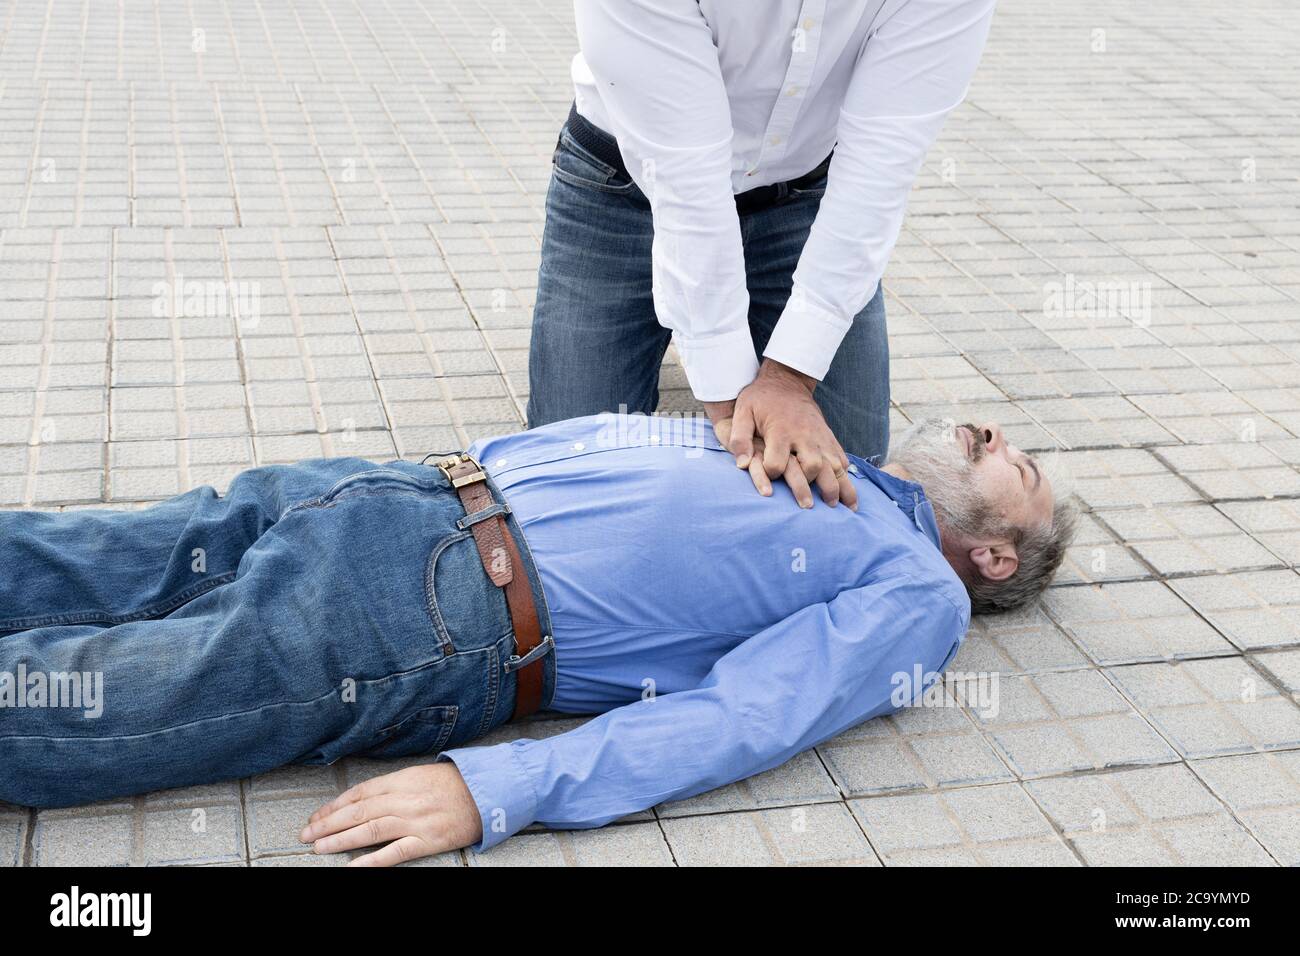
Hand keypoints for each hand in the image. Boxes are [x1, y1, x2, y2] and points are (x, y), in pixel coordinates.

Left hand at [300, 762, 481, 865]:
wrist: (488, 792)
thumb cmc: (455, 783)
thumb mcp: (421, 774)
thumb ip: (393, 785)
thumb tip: (364, 798)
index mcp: (401, 780)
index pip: (358, 794)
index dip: (334, 806)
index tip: (316, 817)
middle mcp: (404, 799)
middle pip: (357, 812)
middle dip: (328, 824)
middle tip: (306, 835)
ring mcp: (414, 821)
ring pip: (369, 831)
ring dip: (341, 840)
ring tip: (320, 848)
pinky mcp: (426, 840)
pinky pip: (393, 853)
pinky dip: (370, 861)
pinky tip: (352, 867)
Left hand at [710, 360, 856, 509]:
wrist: (786, 380)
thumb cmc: (760, 399)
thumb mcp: (743, 412)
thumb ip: (739, 437)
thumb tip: (740, 464)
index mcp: (781, 431)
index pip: (777, 462)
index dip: (771, 474)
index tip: (768, 482)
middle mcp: (803, 435)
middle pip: (813, 466)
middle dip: (813, 487)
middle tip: (810, 507)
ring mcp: (819, 436)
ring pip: (834, 464)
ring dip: (839, 486)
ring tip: (843, 508)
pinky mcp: (828, 436)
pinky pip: (841, 456)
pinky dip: (845, 474)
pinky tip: (848, 490)